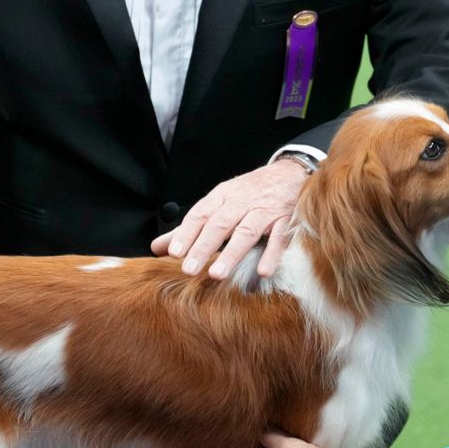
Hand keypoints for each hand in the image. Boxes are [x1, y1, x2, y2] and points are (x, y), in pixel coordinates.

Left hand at [150, 159, 307, 279]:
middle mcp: (242, 201)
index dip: (187, 233)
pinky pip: (280, 237)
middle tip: (188, 269)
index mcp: (222, 196)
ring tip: (217, 275)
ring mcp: (265, 210)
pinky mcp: (287, 219)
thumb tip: (157, 248)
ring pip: (246, 232)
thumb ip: (190, 228)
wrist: (291, 172)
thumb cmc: (250, 193)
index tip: (174, 253)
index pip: (200, 215)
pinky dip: (272, 254)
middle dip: (204, 246)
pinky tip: (263, 272)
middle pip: (220, 224)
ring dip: (232, 253)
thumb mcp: (219, 203)